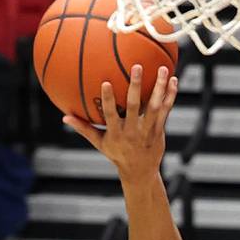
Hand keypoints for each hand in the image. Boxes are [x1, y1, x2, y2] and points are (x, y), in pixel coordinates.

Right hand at [63, 64, 177, 181]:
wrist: (140, 172)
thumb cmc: (117, 154)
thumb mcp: (99, 143)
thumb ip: (84, 129)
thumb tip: (64, 117)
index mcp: (116, 133)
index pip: (111, 115)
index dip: (108, 100)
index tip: (105, 83)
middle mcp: (133, 131)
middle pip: (135, 107)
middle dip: (136, 87)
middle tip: (137, 67)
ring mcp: (148, 130)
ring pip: (155, 106)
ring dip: (160, 87)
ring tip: (163, 69)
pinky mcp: (159, 130)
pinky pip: (166, 110)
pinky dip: (171, 96)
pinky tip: (174, 81)